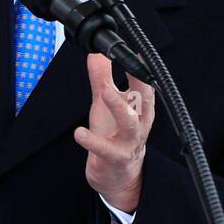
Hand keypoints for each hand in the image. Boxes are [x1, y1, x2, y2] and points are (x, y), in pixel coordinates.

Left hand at [74, 54, 154, 213]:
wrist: (118, 175)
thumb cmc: (114, 133)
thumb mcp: (105, 103)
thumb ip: (102, 78)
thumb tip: (96, 53)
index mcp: (140, 107)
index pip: (145, 83)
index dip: (140, 66)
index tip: (133, 48)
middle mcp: (139, 123)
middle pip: (144, 100)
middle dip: (138, 82)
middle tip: (124, 63)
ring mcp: (128, 141)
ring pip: (129, 123)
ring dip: (118, 106)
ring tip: (104, 92)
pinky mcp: (115, 158)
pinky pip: (105, 150)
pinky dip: (92, 141)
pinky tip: (79, 133)